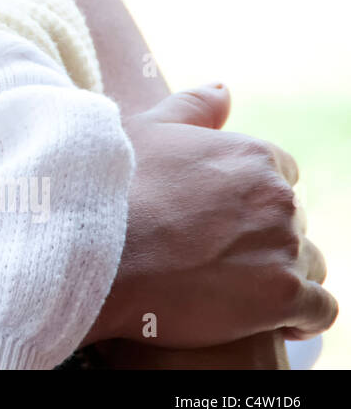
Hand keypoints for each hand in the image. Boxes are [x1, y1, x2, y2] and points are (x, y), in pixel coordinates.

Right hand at [93, 83, 336, 346]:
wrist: (90, 252)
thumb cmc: (110, 189)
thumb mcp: (144, 131)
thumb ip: (192, 108)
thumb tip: (225, 89)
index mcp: (252, 155)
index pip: (280, 176)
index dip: (248, 200)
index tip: (217, 220)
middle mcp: (278, 197)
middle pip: (291, 222)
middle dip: (261, 238)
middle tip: (211, 257)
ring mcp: (283, 247)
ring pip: (307, 265)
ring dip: (279, 276)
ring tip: (233, 291)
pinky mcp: (282, 297)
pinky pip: (318, 310)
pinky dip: (300, 317)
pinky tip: (273, 319)